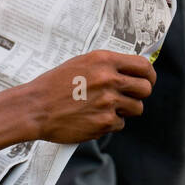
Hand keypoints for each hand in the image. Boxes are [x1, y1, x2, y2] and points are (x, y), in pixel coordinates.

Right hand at [24, 51, 155, 144]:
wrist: (34, 108)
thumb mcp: (80, 64)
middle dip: (139, 94)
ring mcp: (108, 102)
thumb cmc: (53, 86)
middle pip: (146, 88)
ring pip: (136, 108)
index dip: (149, 75)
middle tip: (128, 97)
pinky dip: (109, 123)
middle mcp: (109, 79)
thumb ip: (106, 66)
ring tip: (104, 108)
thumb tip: (130, 71)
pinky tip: (92, 118)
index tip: (146, 81)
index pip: (143, 66)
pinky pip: (120, 124)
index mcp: (104, 60)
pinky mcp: (104, 122)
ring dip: (125, 110)